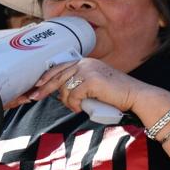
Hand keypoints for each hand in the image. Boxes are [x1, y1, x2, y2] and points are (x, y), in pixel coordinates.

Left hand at [23, 57, 156, 117]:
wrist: (135, 95)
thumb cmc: (116, 94)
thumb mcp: (95, 85)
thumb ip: (80, 84)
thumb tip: (61, 94)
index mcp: (85, 62)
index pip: (60, 66)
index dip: (46, 76)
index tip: (37, 85)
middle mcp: (85, 63)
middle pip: (57, 75)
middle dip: (44, 88)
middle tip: (34, 97)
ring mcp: (88, 70)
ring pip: (64, 88)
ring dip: (66, 101)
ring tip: (76, 107)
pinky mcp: (90, 81)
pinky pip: (73, 96)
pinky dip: (74, 105)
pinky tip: (80, 108)